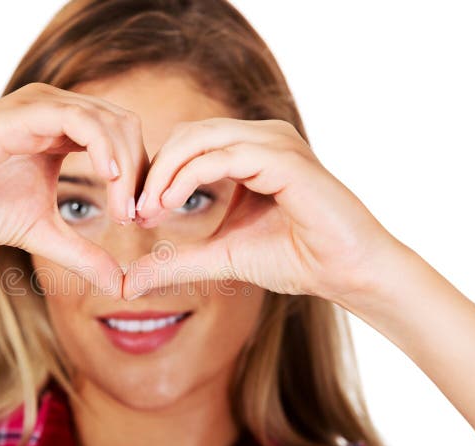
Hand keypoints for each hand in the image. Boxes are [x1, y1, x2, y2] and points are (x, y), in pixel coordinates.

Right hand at [0, 82, 147, 290]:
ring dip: (128, 167)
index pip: (124, 140)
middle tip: (140, 219)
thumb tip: (122, 285)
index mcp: (63, 131)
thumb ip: (83, 254)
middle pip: (126, 126)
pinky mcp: (24, 112)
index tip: (142, 221)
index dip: (140, 178)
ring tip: (125, 212)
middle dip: (141, 174)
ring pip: (110, 121)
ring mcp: (41, 106)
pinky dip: (103, 147)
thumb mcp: (41, 234)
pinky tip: (111, 180)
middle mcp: (57, 110)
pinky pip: (80, 120)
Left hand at [124, 117, 398, 301]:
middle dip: (155, 170)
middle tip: (135, 210)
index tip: (136, 212)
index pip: (189, 143)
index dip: (157, 173)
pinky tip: (169, 205)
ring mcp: (277, 143)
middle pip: (189, 134)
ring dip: (166, 172)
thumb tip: (128, 283)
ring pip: (201, 139)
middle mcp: (263, 138)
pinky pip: (224, 157)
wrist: (346, 274)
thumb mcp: (221, 257)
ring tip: (149, 209)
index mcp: (250, 151)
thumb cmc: (295, 259)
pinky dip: (188, 177)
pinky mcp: (286, 160)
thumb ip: (175, 262)